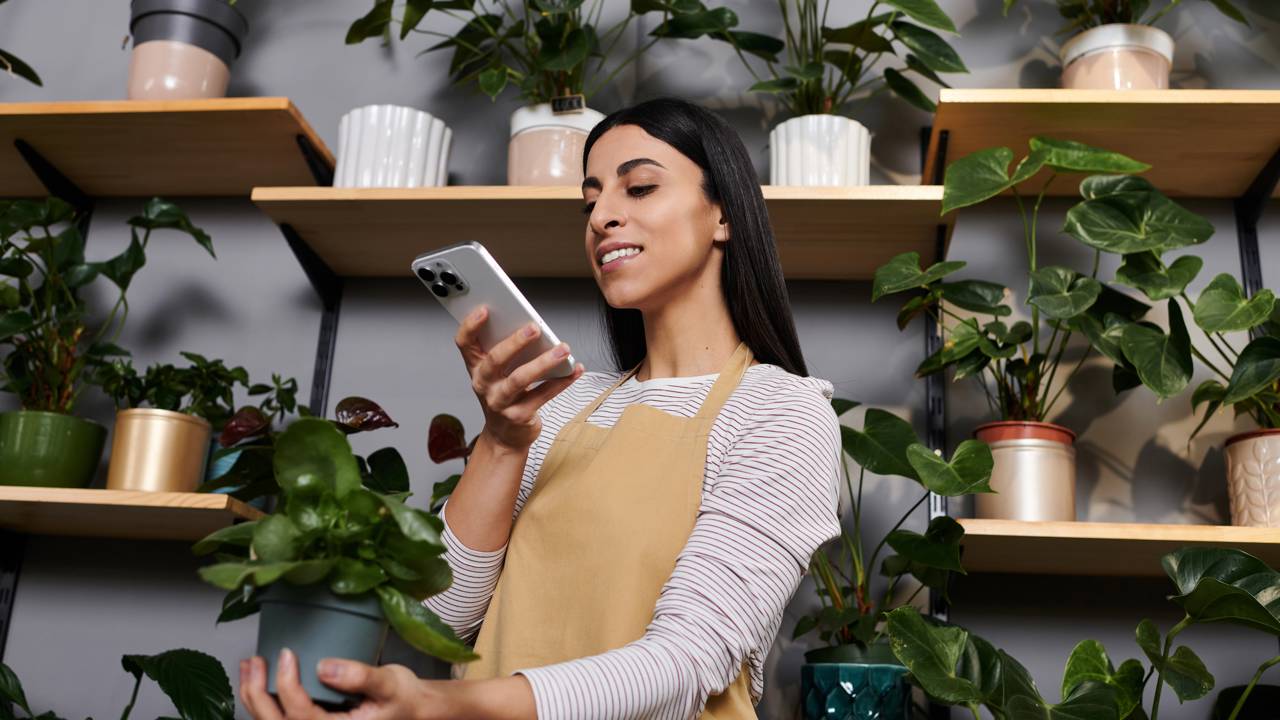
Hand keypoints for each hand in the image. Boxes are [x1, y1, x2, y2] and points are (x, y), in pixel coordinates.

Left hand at [238, 649, 536, 719]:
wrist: (416, 711)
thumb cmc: (405, 699)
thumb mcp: (389, 684)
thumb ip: (359, 676)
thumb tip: (324, 667)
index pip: (300, 715)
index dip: (286, 686)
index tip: (287, 654)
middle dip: (257, 693)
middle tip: (253, 661)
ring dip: (254, 697)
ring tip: (249, 666)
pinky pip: (283, 719)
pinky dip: (265, 701)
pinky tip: (262, 681)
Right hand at [454, 305, 582, 451]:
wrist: (505, 436)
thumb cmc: (504, 395)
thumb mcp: (498, 373)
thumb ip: (508, 351)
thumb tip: (534, 327)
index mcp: (476, 367)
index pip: (465, 343)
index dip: (471, 326)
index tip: (485, 309)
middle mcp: (483, 384)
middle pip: (495, 359)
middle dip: (515, 342)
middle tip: (535, 328)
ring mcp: (499, 402)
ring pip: (520, 379)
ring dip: (544, 362)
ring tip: (563, 349)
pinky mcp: (518, 416)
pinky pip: (542, 395)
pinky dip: (561, 382)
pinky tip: (574, 370)